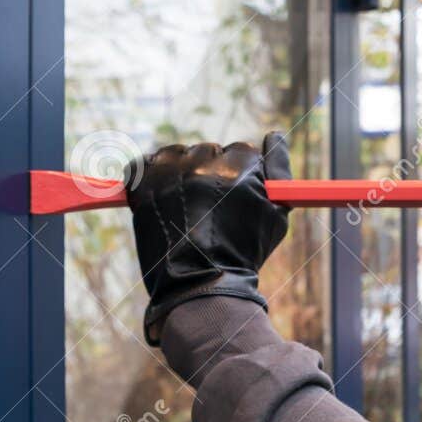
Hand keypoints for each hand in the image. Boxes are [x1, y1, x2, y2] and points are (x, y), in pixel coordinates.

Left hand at [125, 133, 290, 344]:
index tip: (232, 195)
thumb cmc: (244, 253)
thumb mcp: (277, 214)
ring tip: (184, 208)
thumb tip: (273, 135)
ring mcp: (171, 172)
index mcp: (241, 167)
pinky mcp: (142, 183)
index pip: (241, 150)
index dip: (238, 174)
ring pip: (176, 155)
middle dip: (209, 172)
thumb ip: (279, 170)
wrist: (201, 285)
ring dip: (179, 173)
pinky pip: (142, 164)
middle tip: (208, 206)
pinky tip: (159, 201)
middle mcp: (205, 163)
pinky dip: (147, 178)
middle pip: (208, 150)